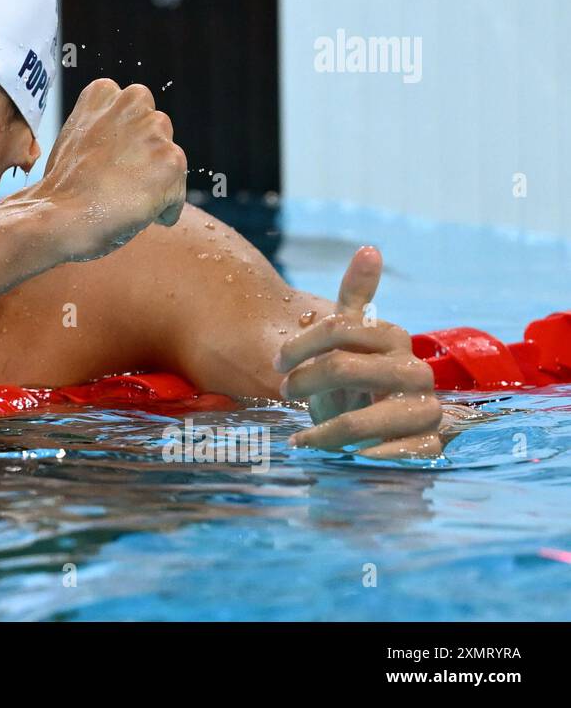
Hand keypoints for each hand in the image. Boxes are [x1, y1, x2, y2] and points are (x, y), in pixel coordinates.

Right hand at [27, 78, 186, 262]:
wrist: (60, 214)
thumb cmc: (60, 187)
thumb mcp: (73, 139)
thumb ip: (102, 130)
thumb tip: (121, 149)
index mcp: (105, 92)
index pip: (132, 109)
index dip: (125, 139)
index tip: (111, 160)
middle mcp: (133, 102)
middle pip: (157, 131)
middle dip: (146, 156)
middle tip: (121, 184)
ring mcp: (154, 131)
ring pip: (169, 162)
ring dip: (156, 182)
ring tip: (126, 201)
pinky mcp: (172, 161)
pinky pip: (177, 192)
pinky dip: (164, 209)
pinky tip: (138, 216)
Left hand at [275, 246, 442, 457]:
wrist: (381, 426)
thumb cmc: (356, 379)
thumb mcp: (350, 337)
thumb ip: (356, 296)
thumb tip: (370, 248)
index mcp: (393, 338)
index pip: (339, 328)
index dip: (301, 345)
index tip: (278, 363)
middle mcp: (414, 371)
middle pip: (345, 368)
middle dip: (307, 381)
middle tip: (284, 392)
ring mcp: (424, 409)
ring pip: (366, 419)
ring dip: (326, 431)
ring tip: (301, 440)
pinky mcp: (429, 444)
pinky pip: (401, 453)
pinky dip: (367, 458)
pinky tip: (343, 459)